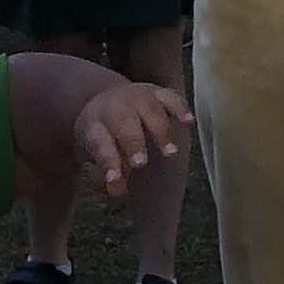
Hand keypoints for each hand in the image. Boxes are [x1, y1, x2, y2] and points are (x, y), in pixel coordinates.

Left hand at [77, 81, 194, 197]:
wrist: (107, 99)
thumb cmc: (105, 135)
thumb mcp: (96, 155)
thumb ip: (107, 175)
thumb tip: (118, 191)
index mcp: (95, 126)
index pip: (100, 144)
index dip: (108, 162)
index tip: (115, 180)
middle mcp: (116, 108)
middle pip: (123, 123)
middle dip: (133, 143)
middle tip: (140, 164)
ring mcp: (138, 97)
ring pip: (150, 110)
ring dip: (160, 131)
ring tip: (170, 153)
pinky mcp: (158, 92)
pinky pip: (171, 98)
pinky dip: (180, 108)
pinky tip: (188, 122)